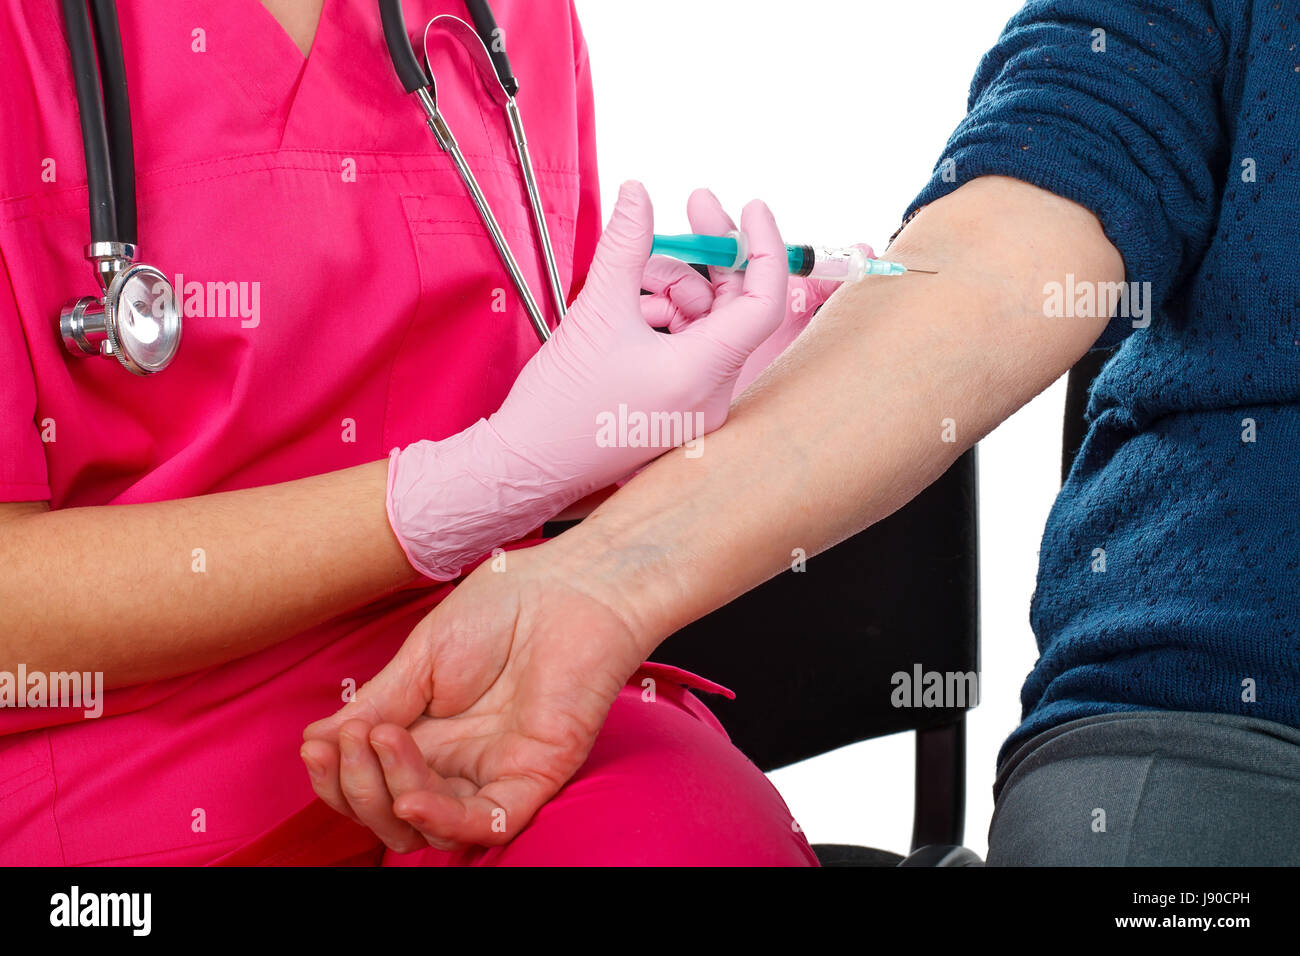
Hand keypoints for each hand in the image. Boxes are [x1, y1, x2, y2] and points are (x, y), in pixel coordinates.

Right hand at [299, 539, 653, 851]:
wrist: (571, 585)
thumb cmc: (506, 607)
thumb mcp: (420, 658)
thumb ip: (375, 704)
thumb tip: (318, 742)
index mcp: (428, 735)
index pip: (370, 784)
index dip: (336, 777)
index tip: (315, 744)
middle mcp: (459, 764)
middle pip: (391, 814)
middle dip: (354, 787)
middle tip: (347, 740)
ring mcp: (496, 772)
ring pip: (430, 826)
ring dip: (388, 793)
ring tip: (379, 739)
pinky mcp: (536, 776)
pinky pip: (486, 822)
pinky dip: (442, 818)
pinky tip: (408, 796)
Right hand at [386, 180, 789, 580]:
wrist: (526, 466)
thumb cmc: (559, 406)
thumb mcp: (595, 310)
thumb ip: (626, 244)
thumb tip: (639, 193)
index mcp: (701, 374)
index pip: (762, 301)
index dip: (763, 246)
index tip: (750, 206)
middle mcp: (711, 396)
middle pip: (734, 305)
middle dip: (707, 255)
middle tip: (688, 207)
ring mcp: (697, 406)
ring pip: (707, 321)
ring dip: (674, 288)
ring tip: (630, 285)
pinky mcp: (679, 408)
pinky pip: (689, 345)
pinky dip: (664, 318)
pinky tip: (627, 314)